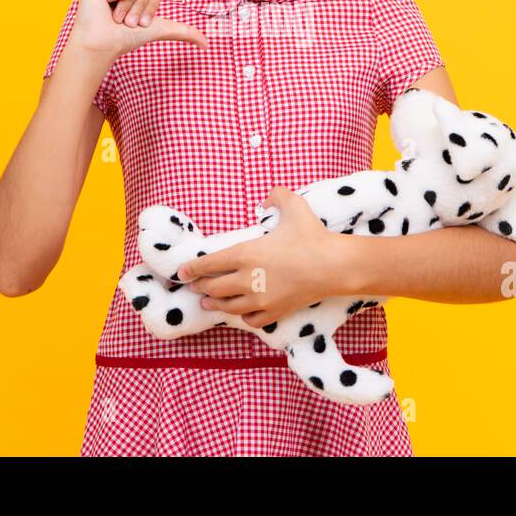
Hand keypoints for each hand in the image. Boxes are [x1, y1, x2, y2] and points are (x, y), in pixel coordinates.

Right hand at [71, 0, 207, 58]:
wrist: (105, 45)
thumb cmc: (126, 38)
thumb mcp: (159, 29)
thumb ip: (182, 31)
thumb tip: (207, 44)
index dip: (152, 4)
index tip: (138, 21)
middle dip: (142, 5)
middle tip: (126, 19)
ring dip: (130, 4)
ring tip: (116, 15)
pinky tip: (106, 3)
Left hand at [177, 186, 346, 328]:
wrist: (333, 265)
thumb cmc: (312, 235)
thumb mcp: (294, 206)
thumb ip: (276, 196)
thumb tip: (267, 198)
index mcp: (247, 253)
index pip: (209, 263)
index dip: (192, 269)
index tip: (182, 273)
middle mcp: (248, 278)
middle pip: (214, 287)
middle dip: (201, 287)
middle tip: (194, 286)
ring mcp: (261, 298)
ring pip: (227, 306)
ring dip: (214, 304)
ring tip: (207, 302)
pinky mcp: (275, 311)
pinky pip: (250, 319)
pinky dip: (242, 316)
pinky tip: (241, 311)